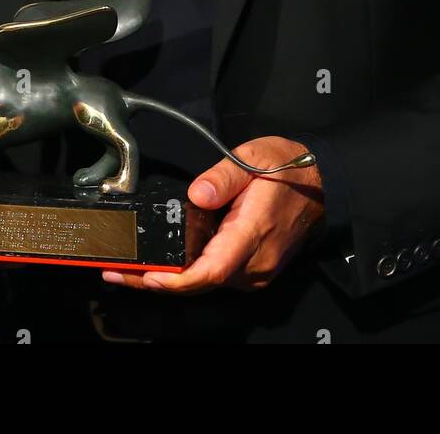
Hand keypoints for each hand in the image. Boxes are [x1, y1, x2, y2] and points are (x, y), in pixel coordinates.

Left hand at [101, 136, 323, 294]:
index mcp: (252, 234)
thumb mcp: (254, 157)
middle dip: (157, 280)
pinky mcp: (254, 269)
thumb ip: (223, 177)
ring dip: (170, 278)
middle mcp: (254, 263)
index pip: (209, 271)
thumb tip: (196, 195)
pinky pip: (217, 276)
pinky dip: (188, 273)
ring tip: (131, 267)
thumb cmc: (288, 169)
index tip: (144, 276)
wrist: (323, 184)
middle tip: (117, 269)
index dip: (175, 280)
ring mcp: (256, 271)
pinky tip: (165, 263)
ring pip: (207, 282)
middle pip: (200, 282)